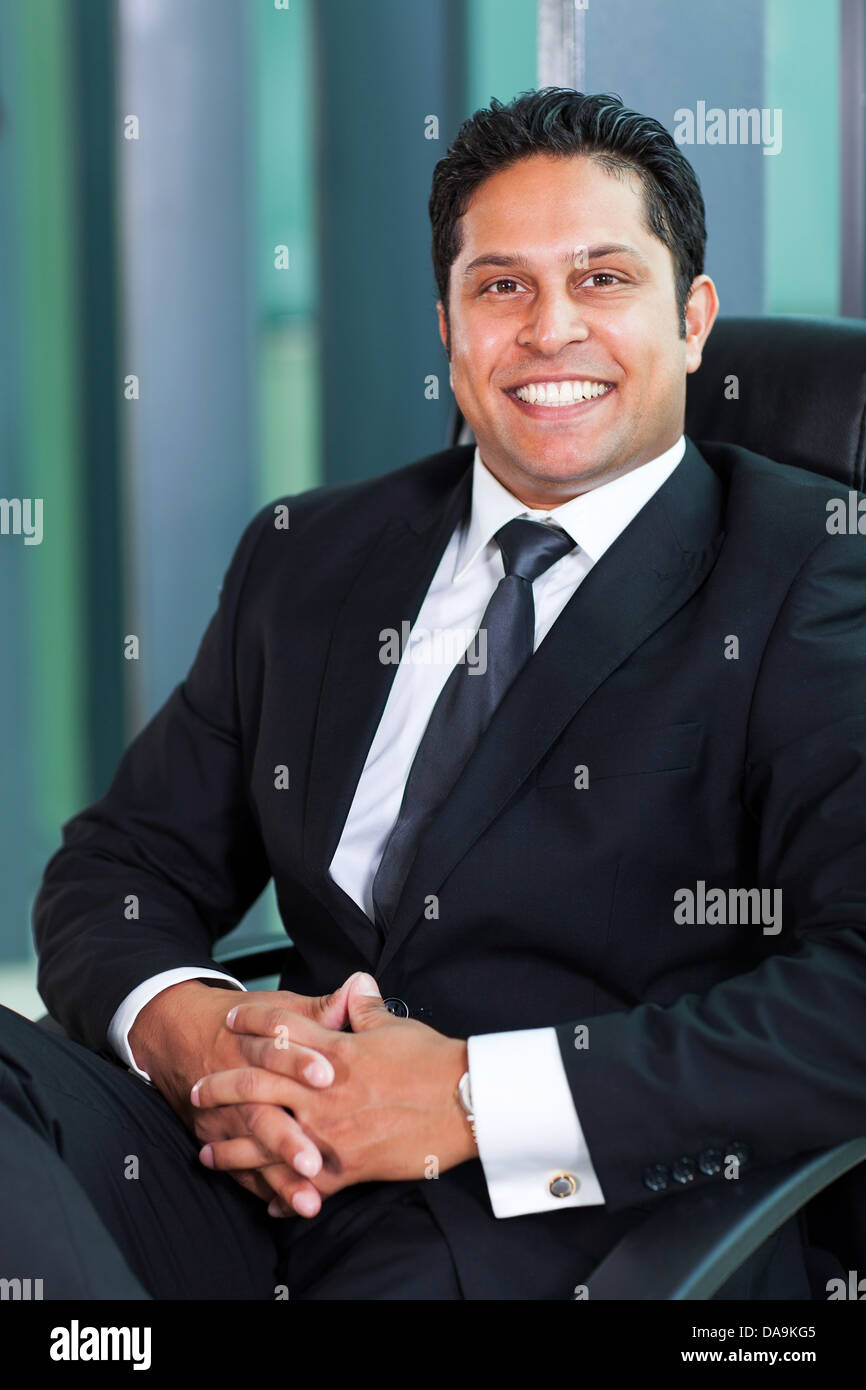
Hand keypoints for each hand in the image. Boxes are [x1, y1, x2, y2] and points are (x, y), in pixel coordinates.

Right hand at [128, 973, 367, 1215]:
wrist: (176, 1032)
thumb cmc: (241, 1023)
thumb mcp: (276, 1006)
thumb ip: (319, 1008)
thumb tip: (359, 988)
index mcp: (254, 1043)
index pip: (276, 1050)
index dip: (300, 1061)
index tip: (328, 1076)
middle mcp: (237, 1083)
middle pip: (260, 1111)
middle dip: (286, 1138)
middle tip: (316, 1162)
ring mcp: (224, 1116)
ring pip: (251, 1149)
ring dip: (278, 1176)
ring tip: (308, 1200)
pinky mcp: (216, 1139)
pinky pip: (239, 1170)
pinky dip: (263, 1190)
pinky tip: (287, 1209)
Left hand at [191, 974, 473, 1215]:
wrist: (466, 1101)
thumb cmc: (433, 1060)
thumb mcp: (394, 1025)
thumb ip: (365, 1007)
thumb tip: (355, 983)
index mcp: (334, 1051)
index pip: (281, 1029)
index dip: (252, 1021)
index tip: (230, 1019)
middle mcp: (322, 1091)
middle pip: (256, 1084)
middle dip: (220, 1088)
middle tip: (195, 1092)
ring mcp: (330, 1132)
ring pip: (266, 1141)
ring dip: (233, 1148)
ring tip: (208, 1153)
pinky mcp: (347, 1168)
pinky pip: (303, 1185)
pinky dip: (282, 1193)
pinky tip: (265, 1200)